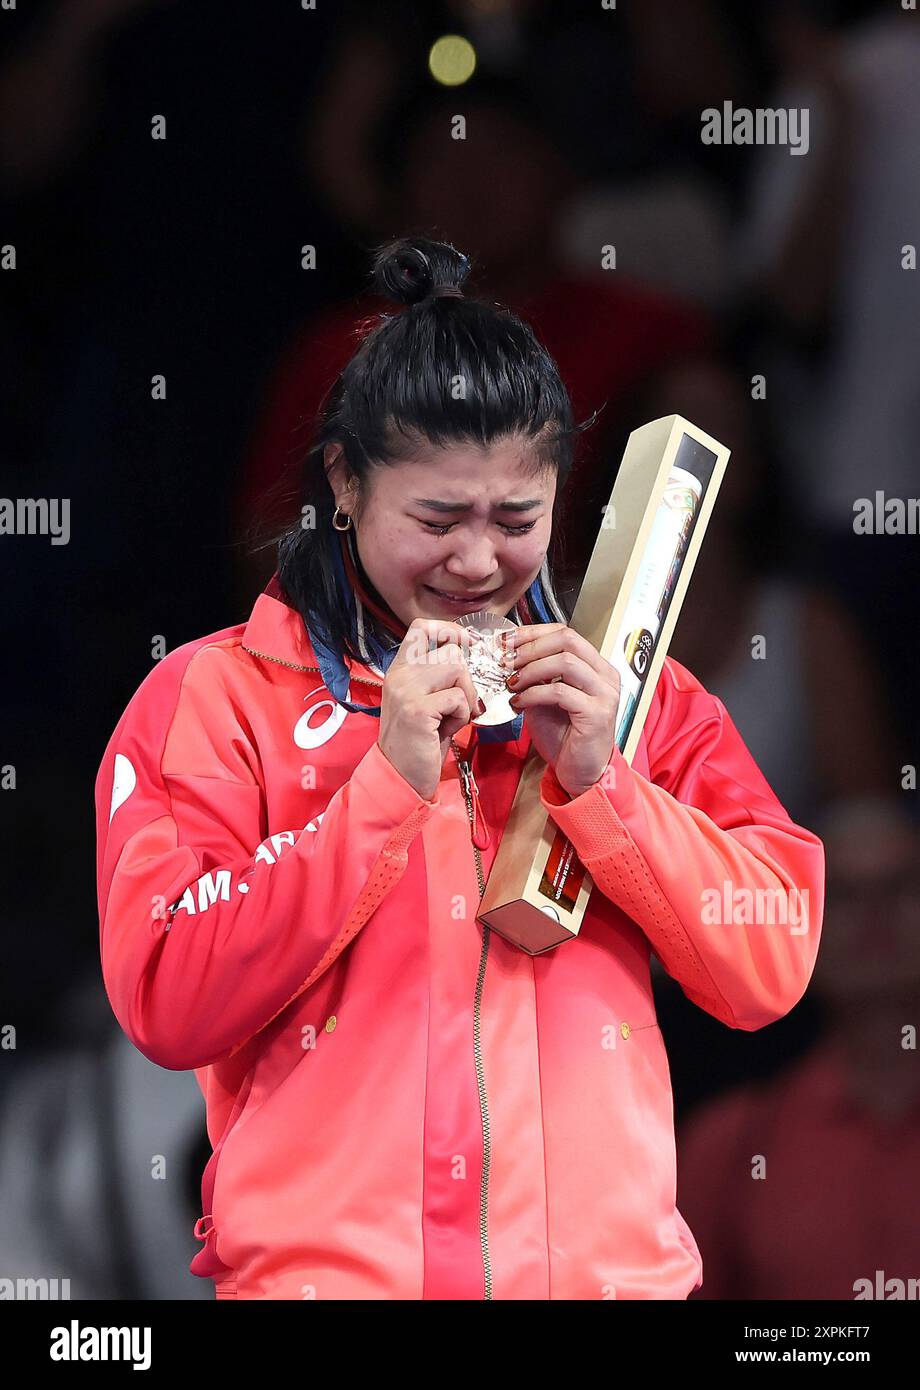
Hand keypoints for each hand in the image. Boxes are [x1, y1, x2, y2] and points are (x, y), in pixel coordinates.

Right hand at [378, 619, 481, 801]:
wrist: (400, 776)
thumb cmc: (420, 740)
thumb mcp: (425, 701)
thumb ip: (438, 676)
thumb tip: (470, 652)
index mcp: (399, 669)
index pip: (421, 626)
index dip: (450, 630)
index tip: (467, 646)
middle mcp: (399, 674)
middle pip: (451, 652)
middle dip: (466, 680)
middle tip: (457, 706)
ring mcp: (405, 690)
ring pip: (457, 669)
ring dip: (465, 697)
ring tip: (450, 718)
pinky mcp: (417, 709)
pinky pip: (458, 698)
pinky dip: (462, 716)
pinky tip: (445, 730)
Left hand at [504, 623, 620, 797]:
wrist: (581, 773)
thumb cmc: (565, 737)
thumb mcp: (546, 698)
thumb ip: (536, 676)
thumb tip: (508, 656)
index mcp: (595, 667)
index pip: (565, 633)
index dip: (532, 633)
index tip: (506, 641)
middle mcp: (605, 675)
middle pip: (567, 640)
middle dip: (530, 647)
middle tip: (506, 661)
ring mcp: (604, 694)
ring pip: (564, 662)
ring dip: (530, 670)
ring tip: (511, 683)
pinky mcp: (596, 714)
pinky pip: (560, 692)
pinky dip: (533, 694)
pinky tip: (518, 703)